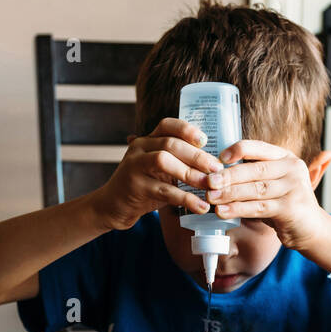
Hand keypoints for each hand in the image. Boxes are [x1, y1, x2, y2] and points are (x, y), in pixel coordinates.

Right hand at [89, 118, 222, 230]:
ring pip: (164, 161)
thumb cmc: (144, 187)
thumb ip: (178, 163)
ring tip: (209, 186)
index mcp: (147, 140)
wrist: (113, 206)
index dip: (187, 130)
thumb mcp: (159, 170)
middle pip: (170, 143)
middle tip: (217, 169)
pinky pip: (163, 190)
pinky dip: (185, 199)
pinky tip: (200, 206)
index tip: (206, 140)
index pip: (167, 125)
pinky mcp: (134, 187)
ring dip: (190, 173)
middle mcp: (139, 148)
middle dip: (197, 156)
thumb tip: (214, 164)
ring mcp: (134, 166)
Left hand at [208, 140, 330, 250]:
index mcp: (285, 157)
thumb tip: (217, 173)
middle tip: (208, 182)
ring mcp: (294, 188)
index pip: (259, 147)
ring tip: (211, 198)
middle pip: (255, 170)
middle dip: (229, 176)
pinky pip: (259, 207)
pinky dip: (238, 209)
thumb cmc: (284, 205)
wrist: (310, 229)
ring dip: (230, 194)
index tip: (219, 158)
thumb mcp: (272, 184)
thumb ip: (253, 176)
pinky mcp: (291, 208)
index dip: (238, 150)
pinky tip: (223, 212)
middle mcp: (292, 168)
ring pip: (256, 189)